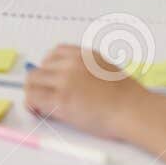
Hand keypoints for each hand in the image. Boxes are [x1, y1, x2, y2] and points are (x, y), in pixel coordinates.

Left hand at [22, 44, 145, 138]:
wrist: (134, 110)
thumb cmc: (128, 98)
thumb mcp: (107, 70)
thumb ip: (88, 70)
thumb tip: (72, 81)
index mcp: (85, 55)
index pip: (55, 53)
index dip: (49, 67)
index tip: (50, 78)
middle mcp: (72, 64)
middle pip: (40, 68)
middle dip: (40, 82)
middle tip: (43, 96)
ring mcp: (65, 81)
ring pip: (32, 81)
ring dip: (33, 93)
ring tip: (39, 106)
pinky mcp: (60, 99)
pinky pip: (33, 97)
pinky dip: (31, 104)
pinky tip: (37, 111)